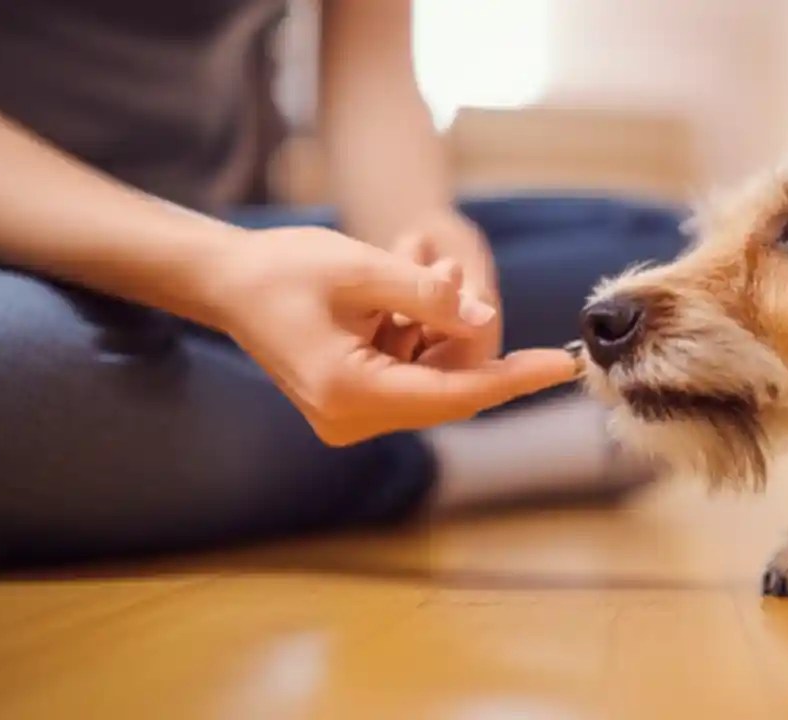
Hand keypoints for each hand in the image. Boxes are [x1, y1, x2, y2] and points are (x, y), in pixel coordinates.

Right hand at [211, 226, 574, 445]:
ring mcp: (351, 416)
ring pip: (430, 374)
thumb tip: (488, 321)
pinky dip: (415, 329)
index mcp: (352, 395)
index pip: (456, 395)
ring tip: (410, 260)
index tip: (562, 363)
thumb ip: (429, 298)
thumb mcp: (363, 269)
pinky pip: (408, 369)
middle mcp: (353, 420)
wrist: (225, 282)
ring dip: (434, 322)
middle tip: (443, 267)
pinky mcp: (352, 401)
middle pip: (446, 386)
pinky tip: (396, 286)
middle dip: (461, 329)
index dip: (514, 378)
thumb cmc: (283, 268)